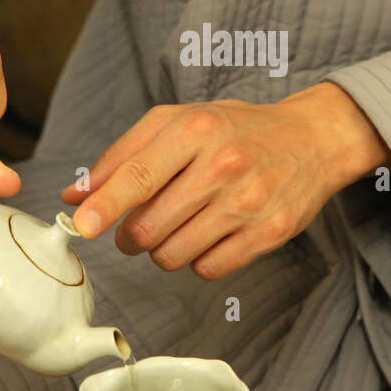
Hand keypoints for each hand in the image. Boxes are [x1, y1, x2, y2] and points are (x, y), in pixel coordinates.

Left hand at [60, 82, 390, 279]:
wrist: (314, 139)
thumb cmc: (236, 129)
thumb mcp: (180, 122)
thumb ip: (124, 156)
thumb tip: (75, 195)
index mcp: (196, 129)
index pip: (139, 174)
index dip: (105, 205)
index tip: (81, 226)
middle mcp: (224, 165)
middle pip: (149, 226)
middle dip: (131, 235)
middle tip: (141, 224)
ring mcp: (249, 202)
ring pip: (173, 255)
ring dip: (162, 250)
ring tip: (179, 227)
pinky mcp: (269, 233)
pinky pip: (208, 269)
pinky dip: (197, 261)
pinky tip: (208, 236)